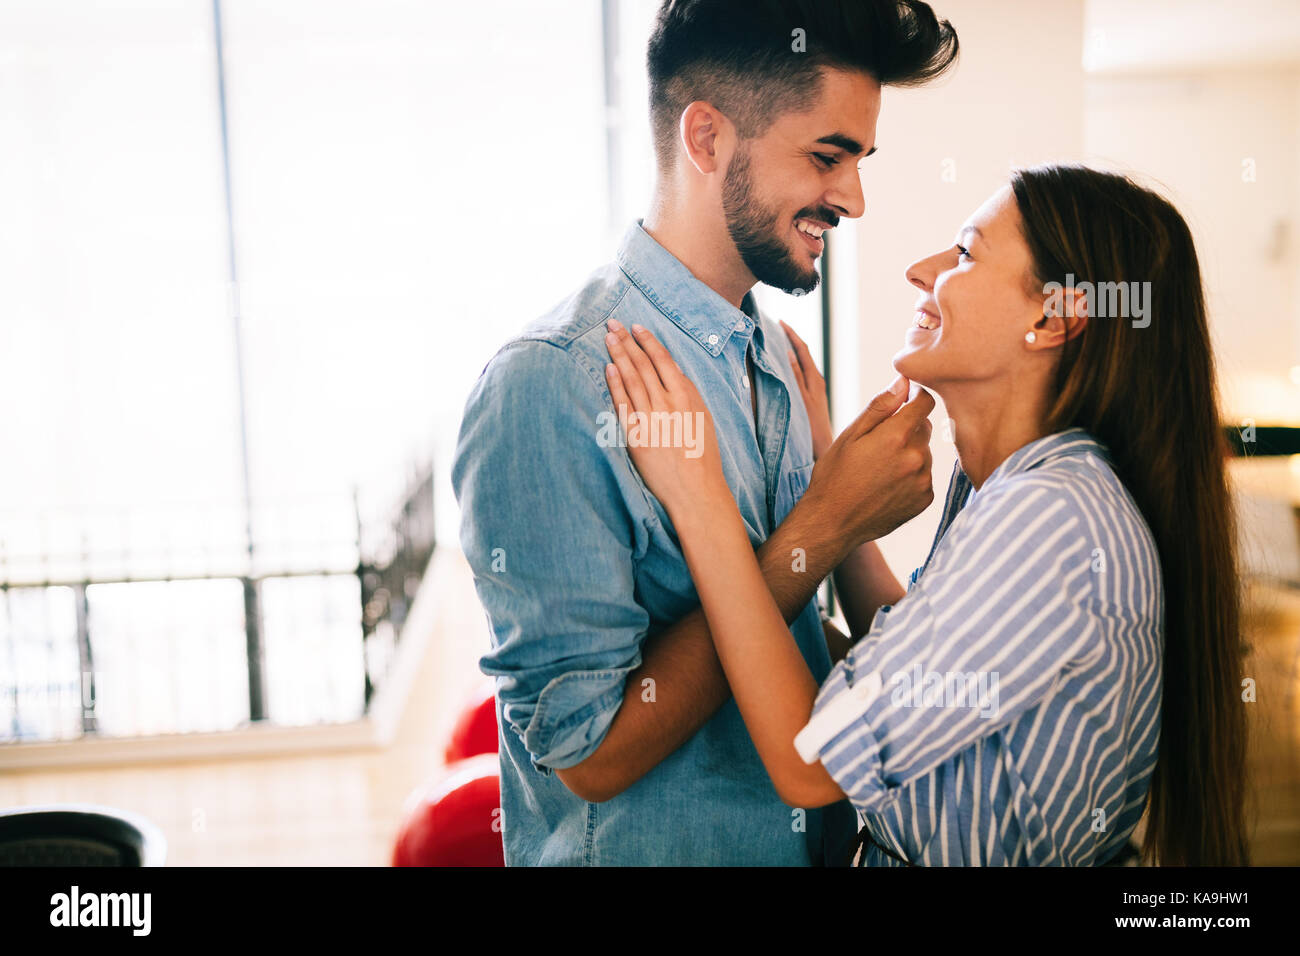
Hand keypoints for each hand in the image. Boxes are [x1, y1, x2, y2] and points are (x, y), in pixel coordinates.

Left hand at [604, 319, 728, 517]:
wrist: (696, 489)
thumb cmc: (702, 455)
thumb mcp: (702, 416)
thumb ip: (687, 393)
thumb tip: (671, 371)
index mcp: (687, 395)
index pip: (663, 359)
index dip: (647, 340)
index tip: (635, 327)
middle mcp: (668, 402)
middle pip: (643, 363)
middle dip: (626, 341)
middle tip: (612, 323)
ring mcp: (651, 417)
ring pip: (631, 378)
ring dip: (618, 355)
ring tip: (608, 338)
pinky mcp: (636, 435)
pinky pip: (622, 403)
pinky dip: (614, 383)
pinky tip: (608, 367)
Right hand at [780, 320, 832, 459]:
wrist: (821, 452)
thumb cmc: (811, 430)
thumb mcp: (799, 400)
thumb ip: (795, 377)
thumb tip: (788, 353)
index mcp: (815, 379)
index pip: (803, 349)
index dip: (791, 334)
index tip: (780, 322)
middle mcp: (817, 382)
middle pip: (804, 354)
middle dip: (791, 339)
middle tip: (776, 328)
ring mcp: (815, 391)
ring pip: (803, 364)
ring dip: (791, 351)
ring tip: (778, 342)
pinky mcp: (812, 399)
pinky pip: (802, 375)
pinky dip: (793, 365)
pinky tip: (785, 367)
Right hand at [803, 375, 934, 547]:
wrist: (832, 524)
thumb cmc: (834, 476)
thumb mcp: (849, 435)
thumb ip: (880, 406)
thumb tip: (904, 381)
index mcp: (896, 437)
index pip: (925, 402)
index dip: (914, 397)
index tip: (902, 402)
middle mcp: (916, 458)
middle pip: (925, 427)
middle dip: (907, 429)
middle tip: (878, 445)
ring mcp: (923, 481)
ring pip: (924, 453)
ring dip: (909, 454)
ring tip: (880, 470)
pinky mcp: (925, 500)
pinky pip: (925, 477)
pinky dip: (911, 477)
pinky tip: (887, 486)